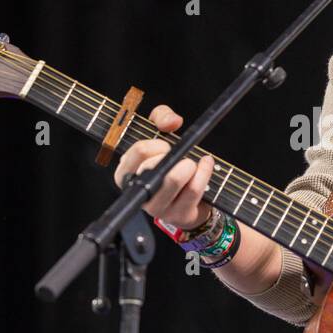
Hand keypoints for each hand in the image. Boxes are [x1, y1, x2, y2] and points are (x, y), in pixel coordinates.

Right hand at [112, 103, 215, 230]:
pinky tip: (205, 166)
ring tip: (192, 163)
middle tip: (180, 156)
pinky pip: (193, 190)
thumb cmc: (168, 163)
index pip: (138, 151)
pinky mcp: (178, 215)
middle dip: (171, 155)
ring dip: (188, 165)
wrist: (187, 197)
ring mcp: (158, 207)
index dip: (156, 144)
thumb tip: (172, 122)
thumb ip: (161, 117)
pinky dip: (204, 173)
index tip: (165, 146)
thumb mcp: (160, 134)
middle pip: (153, 166)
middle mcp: (139, 193)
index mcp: (126, 173)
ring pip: (173, 180)